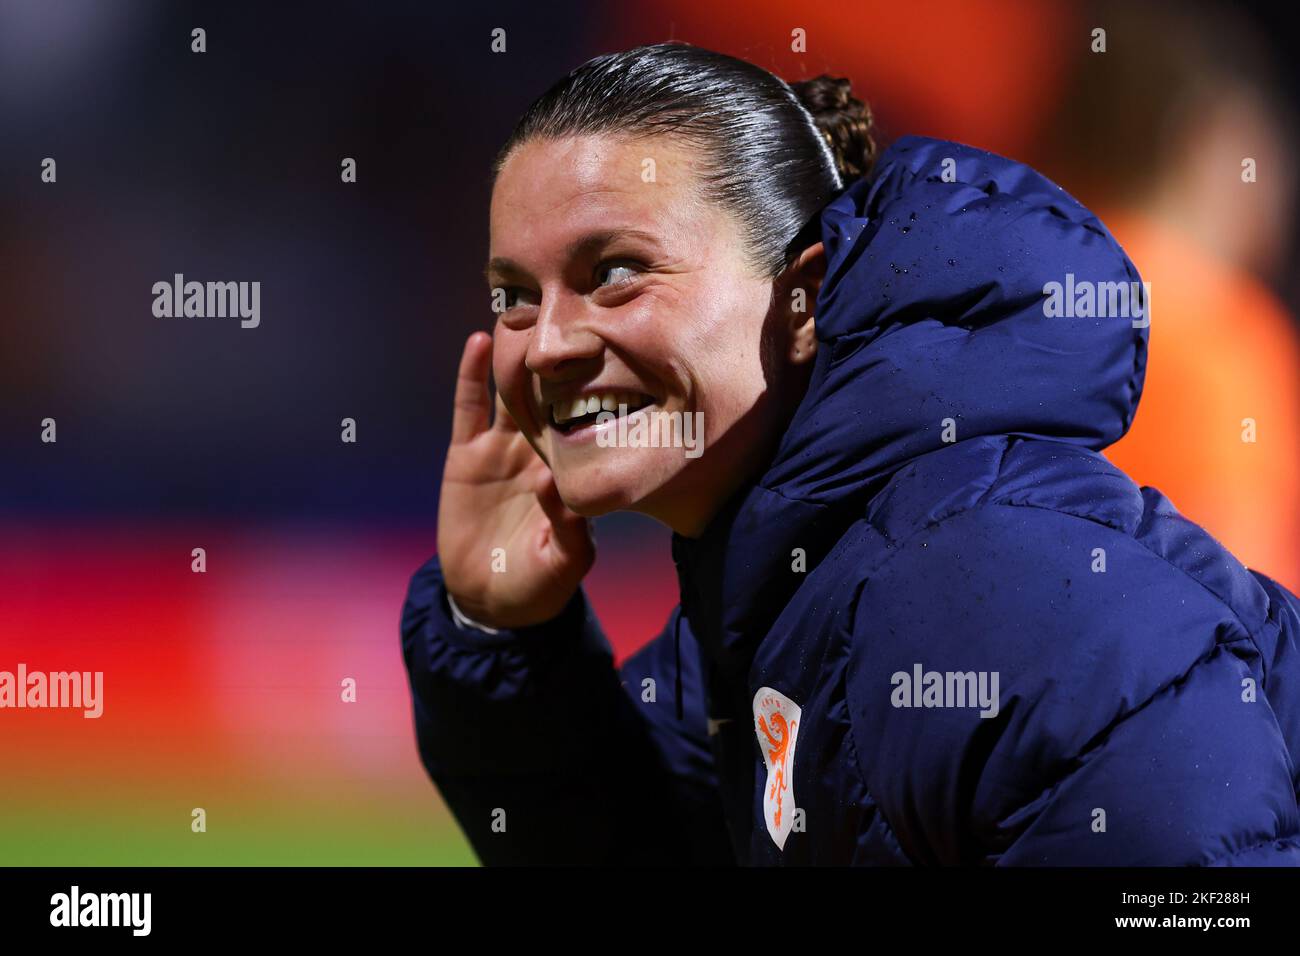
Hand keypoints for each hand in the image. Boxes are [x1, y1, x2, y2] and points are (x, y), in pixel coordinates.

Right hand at [436, 332, 594, 628]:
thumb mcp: (561, 563)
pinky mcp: (467, 454)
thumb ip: (567, 530)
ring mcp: (503, 448)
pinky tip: (479, 343)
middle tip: (573, 307)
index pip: (587, 420)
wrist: (488, 597)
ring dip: (518, 356)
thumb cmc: (537, 584)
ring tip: (526, 311)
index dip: (598, 389)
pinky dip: (472, 377)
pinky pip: (469, 409)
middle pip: (551, 393)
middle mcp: (540, 449)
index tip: (614, 349)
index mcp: (571, 469)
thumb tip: (557, 484)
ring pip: (512, 392)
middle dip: (560, 357)